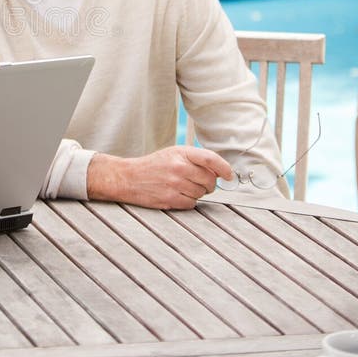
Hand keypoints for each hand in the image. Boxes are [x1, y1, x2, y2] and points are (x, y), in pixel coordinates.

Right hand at [86, 146, 233, 209]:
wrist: (129, 177)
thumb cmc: (154, 165)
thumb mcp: (173, 153)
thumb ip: (195, 159)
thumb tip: (219, 172)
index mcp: (181, 153)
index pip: (211, 159)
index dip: (224, 168)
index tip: (228, 175)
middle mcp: (179, 167)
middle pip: (209, 180)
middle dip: (208, 184)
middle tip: (198, 182)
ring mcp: (174, 184)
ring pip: (201, 194)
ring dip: (196, 193)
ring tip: (181, 186)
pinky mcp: (170, 199)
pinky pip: (192, 204)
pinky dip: (188, 201)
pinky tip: (176, 194)